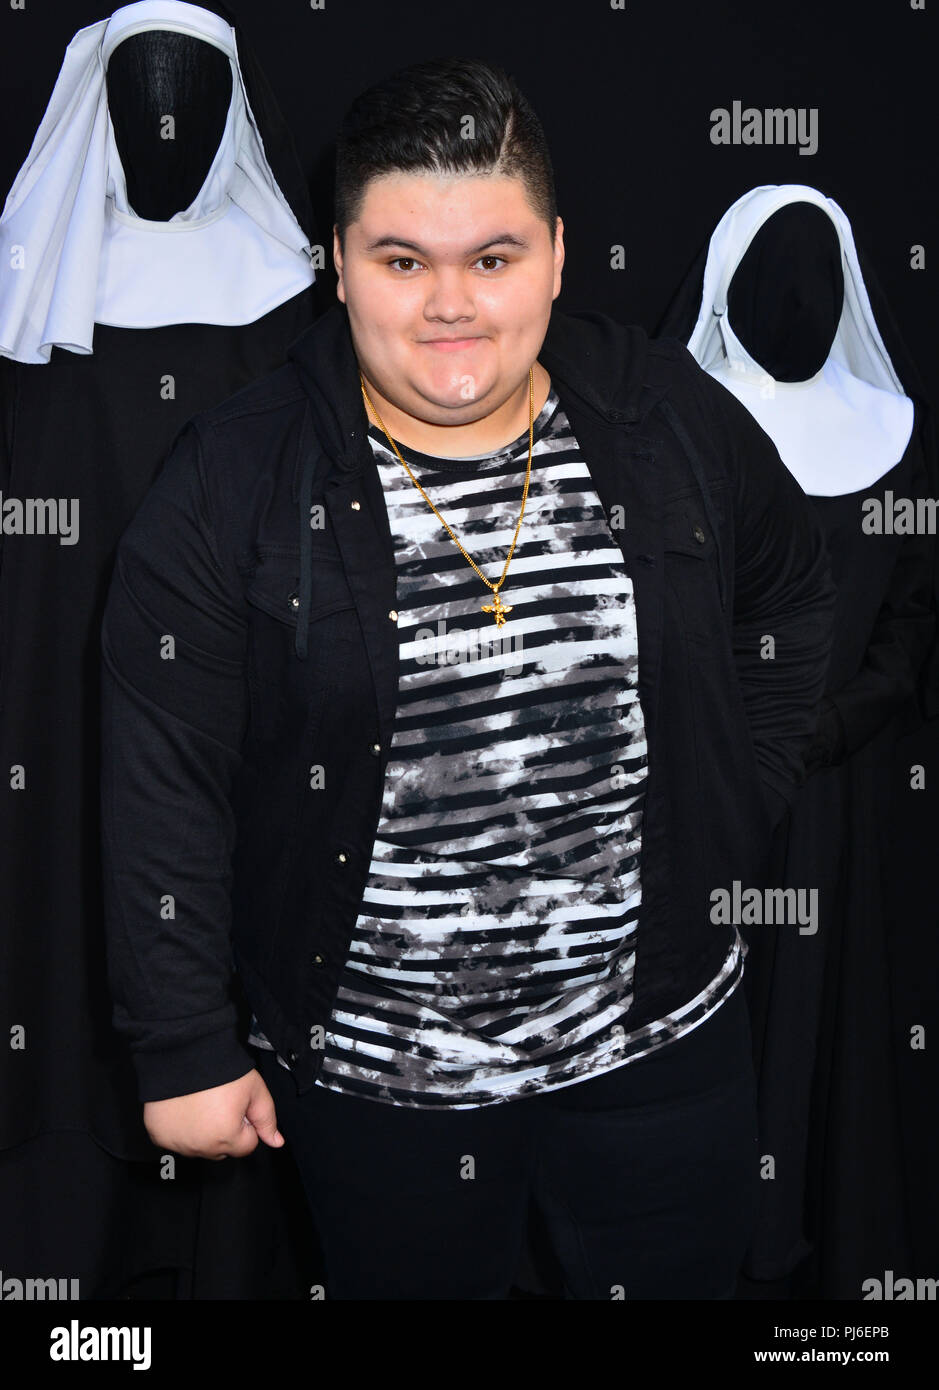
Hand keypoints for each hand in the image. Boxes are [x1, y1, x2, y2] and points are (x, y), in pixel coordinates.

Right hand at [143, 1069, 284, 1160]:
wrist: (183, 1053)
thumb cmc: (221, 1070)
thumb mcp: (254, 1090)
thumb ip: (267, 1119)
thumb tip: (276, 1143)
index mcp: (226, 1137)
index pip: (246, 1145)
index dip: (246, 1124)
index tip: (237, 1106)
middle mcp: (200, 1147)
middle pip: (222, 1150)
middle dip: (225, 1131)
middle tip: (218, 1103)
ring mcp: (176, 1143)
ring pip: (199, 1147)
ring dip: (203, 1133)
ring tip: (201, 1103)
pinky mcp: (158, 1136)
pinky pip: (176, 1141)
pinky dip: (181, 1129)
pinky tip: (184, 1108)